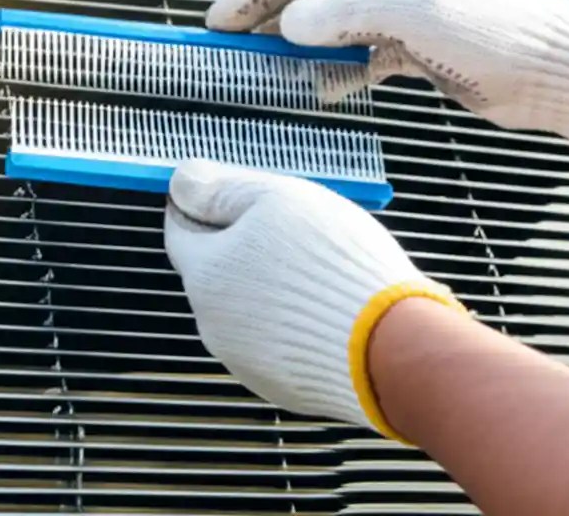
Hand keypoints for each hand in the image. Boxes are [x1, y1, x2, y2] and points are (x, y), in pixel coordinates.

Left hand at [164, 159, 464, 439]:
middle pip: (214, 274)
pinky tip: (326, 312)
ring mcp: (245, 361)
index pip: (180, 232)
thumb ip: (222, 189)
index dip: (197, 208)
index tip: (217, 194)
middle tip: (284, 231)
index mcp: (206, 274)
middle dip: (238, 251)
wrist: (389, 347)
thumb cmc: (334, 265)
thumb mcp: (277, 200)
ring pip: (245, 311)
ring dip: (265, 290)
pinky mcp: (280, 387)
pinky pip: (276, 344)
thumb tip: (180, 180)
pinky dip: (289, 325)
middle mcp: (213, 323)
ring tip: (315, 274)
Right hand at [209, 0, 568, 161]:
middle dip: (267, 18)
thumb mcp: (416, 15)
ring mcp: (405, 16)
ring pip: (333, 27)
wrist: (558, 70)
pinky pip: (361, 57)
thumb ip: (348, 14)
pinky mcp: (419, 50)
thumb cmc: (500, 33)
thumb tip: (292, 20)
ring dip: (297, 47)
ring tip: (264, 71)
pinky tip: (322, 89)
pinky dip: (336, 72)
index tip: (219, 20)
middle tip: (230, 45)